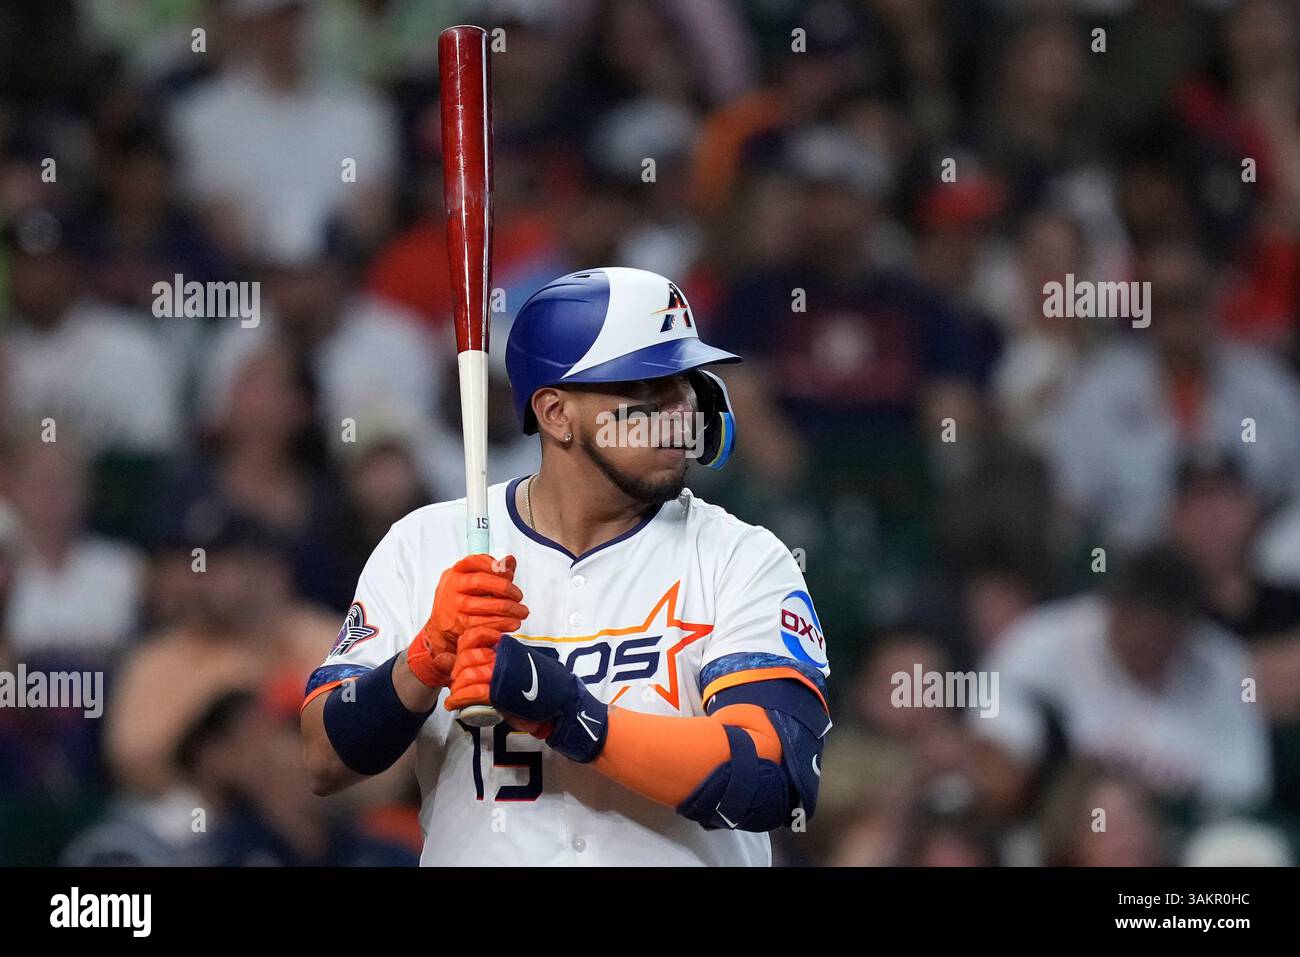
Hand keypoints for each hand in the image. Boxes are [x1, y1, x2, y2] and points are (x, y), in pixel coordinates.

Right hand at [406, 554, 526, 689]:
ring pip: (485, 605)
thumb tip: (509, 561)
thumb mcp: (471, 578)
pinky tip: (512, 623)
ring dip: (509, 610)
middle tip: (518, 595)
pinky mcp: (462, 625)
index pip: (474, 561)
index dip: (493, 565)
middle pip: (480, 582)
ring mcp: (456, 607)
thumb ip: (492, 569)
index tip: (508, 574)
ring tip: (521, 612)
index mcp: (457, 573)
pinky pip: (485, 625)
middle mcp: (454, 587)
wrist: (443, 622)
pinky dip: (502, 624)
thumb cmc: (460, 597)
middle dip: (505, 588)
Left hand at [445, 634, 607, 761]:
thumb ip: (474, 665)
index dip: (461, 649)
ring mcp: (502, 673)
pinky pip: (474, 691)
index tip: (462, 663)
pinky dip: (459, 699)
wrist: (555, 706)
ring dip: (457, 688)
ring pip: (468, 673)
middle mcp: (502, 657)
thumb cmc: (530, 691)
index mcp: (504, 649)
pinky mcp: (501, 691)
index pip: (473, 637)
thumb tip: (444, 659)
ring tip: (455, 697)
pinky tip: (454, 704)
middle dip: (456, 673)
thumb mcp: (502, 673)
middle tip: (456, 685)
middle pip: (466, 656)